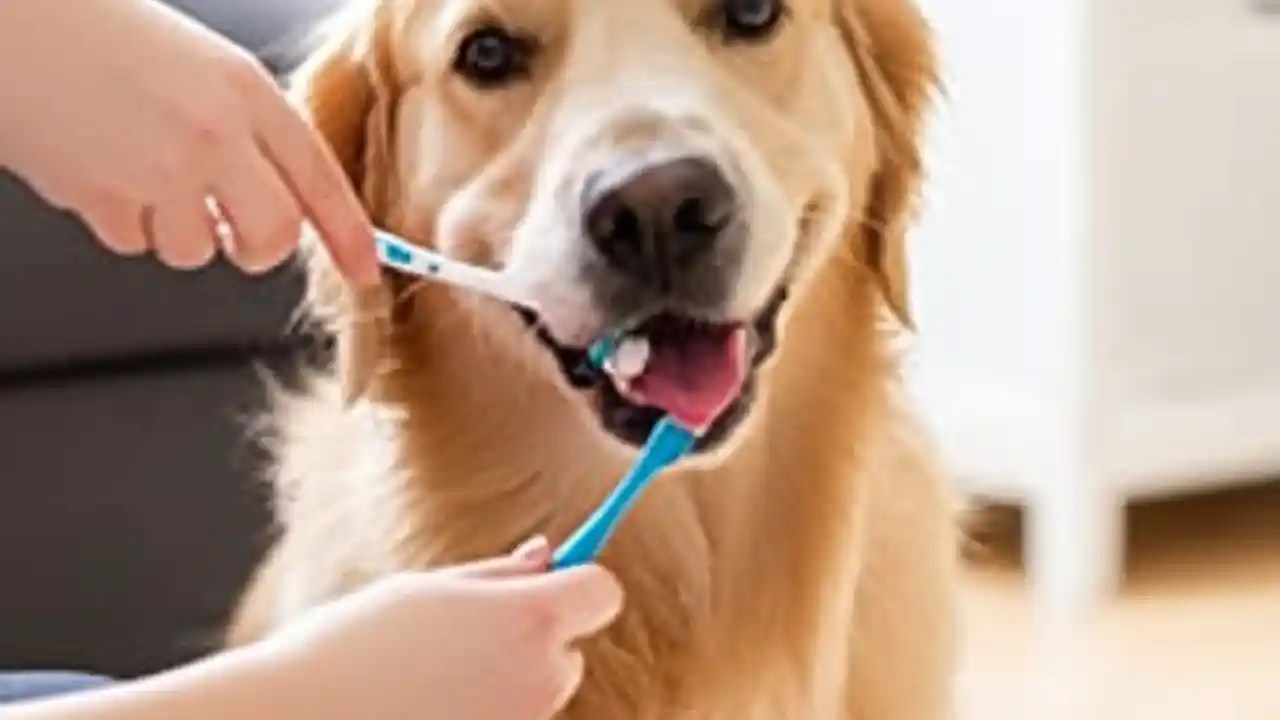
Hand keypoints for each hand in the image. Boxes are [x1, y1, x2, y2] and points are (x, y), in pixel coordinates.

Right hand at [0, 0, 377, 283]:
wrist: (12, 22)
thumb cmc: (96, 31)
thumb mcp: (198, 65)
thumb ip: (244, 128)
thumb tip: (273, 195)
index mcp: (245, 91)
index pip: (320, 178)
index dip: (348, 234)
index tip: (367, 269)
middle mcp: (214, 133)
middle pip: (272, 237)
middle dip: (256, 247)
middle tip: (231, 228)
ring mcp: (159, 169)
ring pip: (195, 249)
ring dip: (173, 226)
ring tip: (137, 163)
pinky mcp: (102, 197)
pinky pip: (133, 241)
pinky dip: (120, 218)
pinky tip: (99, 164)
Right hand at [261, 538, 623, 719]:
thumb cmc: (352, 646)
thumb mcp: (426, 591)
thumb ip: (496, 576)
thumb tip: (547, 557)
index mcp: (527, 618)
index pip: (601, 592)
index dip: (578, 586)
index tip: (550, 587)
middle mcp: (540, 677)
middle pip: (571, 653)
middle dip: (534, 645)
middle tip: (460, 641)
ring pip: (538, 696)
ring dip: (505, 685)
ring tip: (427, 681)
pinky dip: (482, 717)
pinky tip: (424, 711)